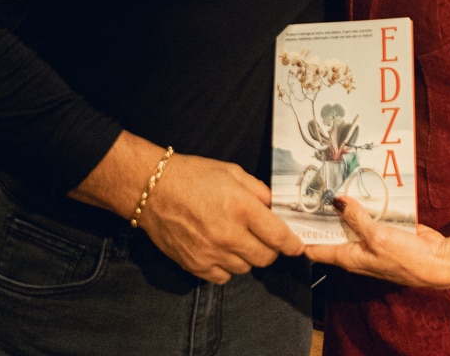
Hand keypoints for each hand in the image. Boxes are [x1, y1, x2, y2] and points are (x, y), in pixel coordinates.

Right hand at [136, 153, 304, 283]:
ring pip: (246, 269)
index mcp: (242, 208)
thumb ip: (258, 191)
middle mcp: (229, 235)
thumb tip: (274, 209)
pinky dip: (227, 267)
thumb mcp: (232, 172)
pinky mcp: (195, 265)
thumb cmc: (192, 176)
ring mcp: (211, 253)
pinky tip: (220, 250)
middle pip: (265, 258)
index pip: (279, 237)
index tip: (297, 246)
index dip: (293, 244)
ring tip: (236, 239)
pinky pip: (223, 277)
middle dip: (270, 249)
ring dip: (247, 257)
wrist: (153, 189)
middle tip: (263, 238)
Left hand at [303, 196, 449, 288]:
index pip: (316, 250)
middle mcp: (357, 251)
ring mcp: (372, 240)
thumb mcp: (378, 237)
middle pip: (332, 232)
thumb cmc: (407, 259)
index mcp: (349, 258)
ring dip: (345, 206)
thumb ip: (357, 218)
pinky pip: (371, 216)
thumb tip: (337, 201)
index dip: (300, 236)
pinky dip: (366, 204)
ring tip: (331, 183)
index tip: (286, 219)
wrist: (439, 262)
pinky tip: (361, 187)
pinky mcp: (386, 231)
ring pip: (351, 221)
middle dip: (321, 215)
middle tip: (308, 190)